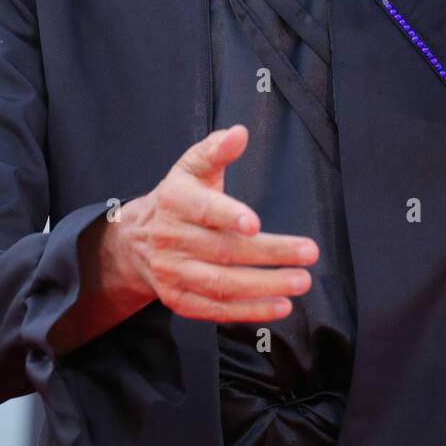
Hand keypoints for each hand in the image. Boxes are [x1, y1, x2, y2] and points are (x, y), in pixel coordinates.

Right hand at [121, 125, 318, 322]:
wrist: (136, 241)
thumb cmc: (179, 197)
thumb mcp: (191, 167)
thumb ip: (216, 150)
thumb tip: (239, 133)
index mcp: (174, 200)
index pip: (202, 209)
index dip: (228, 216)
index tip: (255, 222)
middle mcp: (171, 239)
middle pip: (223, 251)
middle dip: (269, 253)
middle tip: (308, 253)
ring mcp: (173, 273)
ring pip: (222, 284)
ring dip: (265, 287)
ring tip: (301, 281)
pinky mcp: (179, 300)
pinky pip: (217, 310)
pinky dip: (250, 311)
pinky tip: (281, 305)